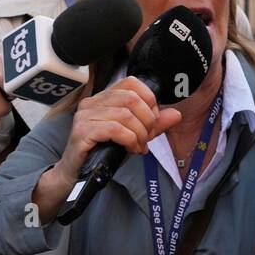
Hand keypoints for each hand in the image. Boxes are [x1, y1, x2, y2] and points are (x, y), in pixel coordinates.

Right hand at [30, 76, 181, 219]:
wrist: (78, 172)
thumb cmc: (104, 151)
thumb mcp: (134, 135)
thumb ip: (154, 125)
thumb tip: (176, 114)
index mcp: (104, 97)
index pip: (132, 82)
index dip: (149, 100)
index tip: (152, 120)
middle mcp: (92, 102)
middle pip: (131, 99)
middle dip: (147, 120)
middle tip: (147, 138)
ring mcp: (85, 115)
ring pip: (125, 115)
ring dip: (139, 134)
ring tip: (139, 146)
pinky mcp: (82, 131)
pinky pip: (115, 129)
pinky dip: (129, 140)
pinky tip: (130, 149)